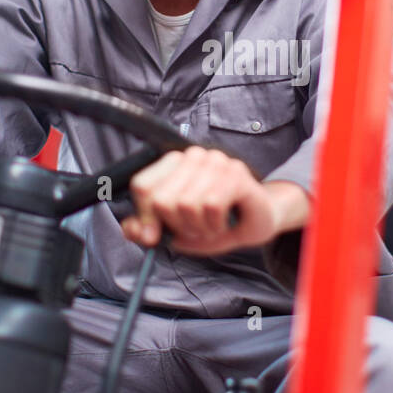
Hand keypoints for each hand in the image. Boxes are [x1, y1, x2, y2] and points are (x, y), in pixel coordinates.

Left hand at [121, 146, 308, 255]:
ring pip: (186, 205)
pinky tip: (224, 222)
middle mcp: (194, 156)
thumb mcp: (177, 231)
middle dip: (178, 226)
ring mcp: (216, 162)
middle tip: (195, 228)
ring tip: (212, 225)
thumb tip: (132, 230)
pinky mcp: (236, 174)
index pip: (142, 185)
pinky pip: (211, 206)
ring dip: (200, 228)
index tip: (152, 236)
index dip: (144, 215)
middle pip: (162, 200)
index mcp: (174, 163)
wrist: (259, 221)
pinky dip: (216, 224)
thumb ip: (150, 229)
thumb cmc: (217, 222)